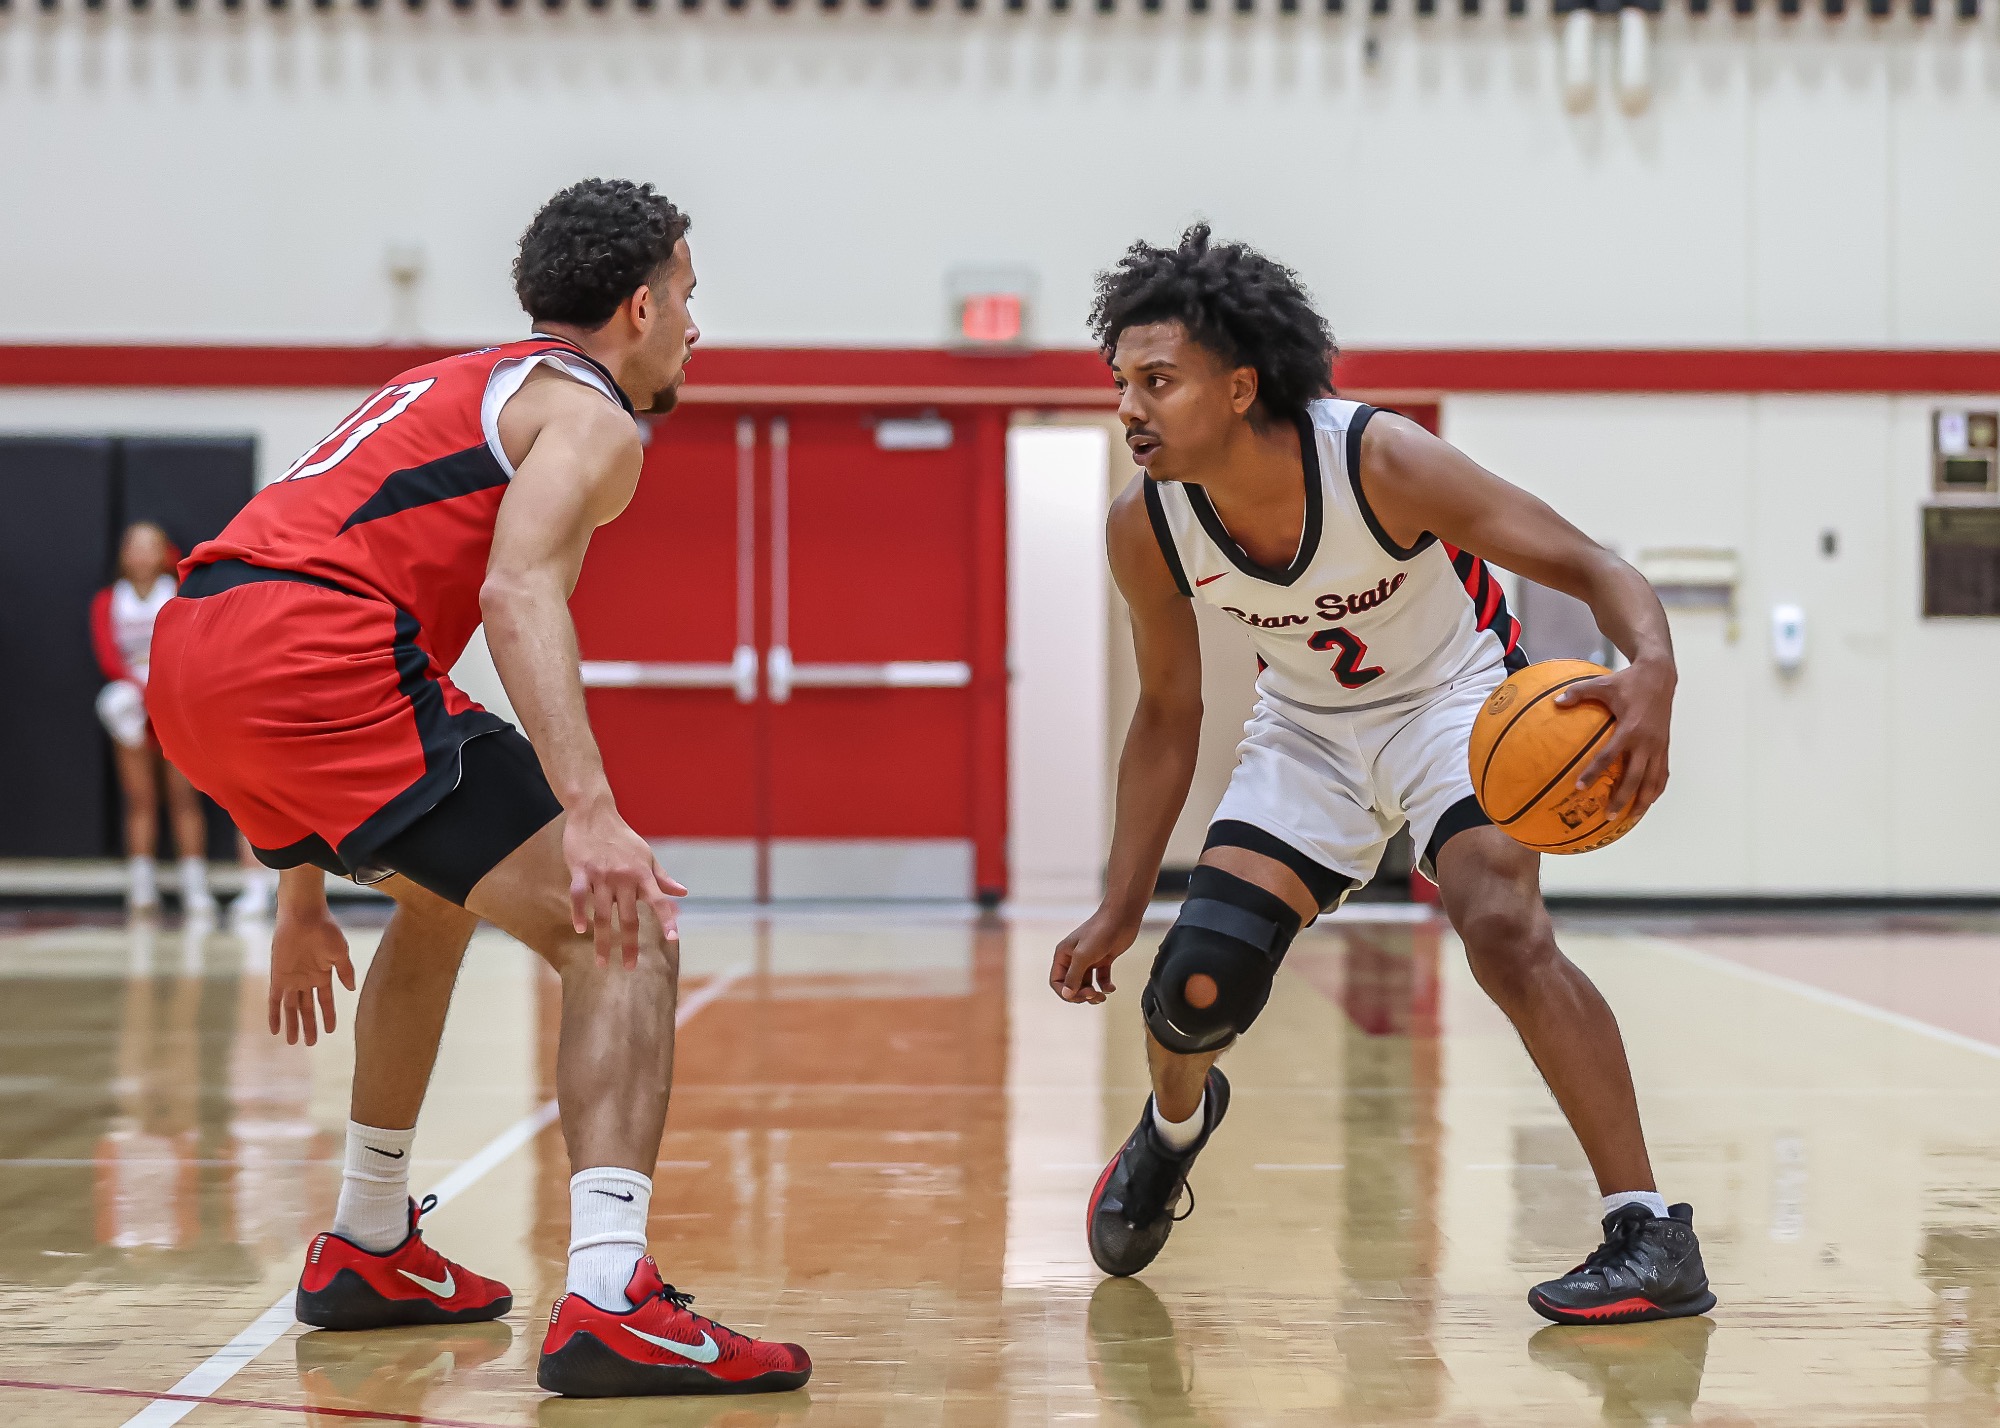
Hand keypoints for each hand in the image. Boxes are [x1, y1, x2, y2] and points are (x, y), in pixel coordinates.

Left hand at [267, 904, 354, 1045]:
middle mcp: (306, 980)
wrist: (303, 917)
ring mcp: (291, 979)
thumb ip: (345, 971)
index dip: (328, 1016)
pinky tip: (275, 1028)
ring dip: (292, 1024)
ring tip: (293, 1042)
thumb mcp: (340, 952)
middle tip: (310, 1043)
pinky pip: (274, 1000)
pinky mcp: (278, 977)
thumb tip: (351, 988)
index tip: (330, 1031)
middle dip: (309, 1025)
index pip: (325, 1001)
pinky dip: (274, 1013)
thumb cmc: (325, 930)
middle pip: (307, 1008)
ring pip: (291, 1008)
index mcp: (323, 975)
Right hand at [564, 795, 688, 968]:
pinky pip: (579, 897)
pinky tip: (581, 930)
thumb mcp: (647, 855)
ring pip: (603, 914)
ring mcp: (602, 875)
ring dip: (602, 941)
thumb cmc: (623, 838)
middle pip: (628, 917)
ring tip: (602, 962)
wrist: (595, 813)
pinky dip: (579, 914)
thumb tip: (683, 893)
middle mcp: (624, 877)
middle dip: (629, 945)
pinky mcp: (580, 871)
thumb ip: (663, 878)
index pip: (659, 900)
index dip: (667, 920)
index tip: (673, 940)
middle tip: (630, 967)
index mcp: (642, 874)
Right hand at [1051, 906, 1142, 1005]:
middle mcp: (1074, 958)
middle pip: (1072, 985)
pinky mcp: (1103, 959)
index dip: (1066, 992)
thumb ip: (1073, 977)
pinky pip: (1101, 979)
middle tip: (1094, 995)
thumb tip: (1067, 995)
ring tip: (1102, 996)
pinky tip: (1111, 988)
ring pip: (1086, 984)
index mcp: (1063, 955)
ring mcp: (1089, 959)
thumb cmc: (1099, 932)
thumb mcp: (1083, 956)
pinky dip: (1105, 986)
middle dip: (1081, 994)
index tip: (1081, 996)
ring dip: (1093, 994)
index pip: (1057, 981)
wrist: (1121, 917)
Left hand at [1555, 657, 1675, 815]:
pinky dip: (1657, 788)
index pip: (1609, 756)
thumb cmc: (1628, 681)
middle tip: (1609, 816)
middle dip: (1622, 798)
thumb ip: (1578, 692)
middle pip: (1635, 777)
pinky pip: (1663, 773)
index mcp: (1629, 728)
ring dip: (1643, 801)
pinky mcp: (1666, 746)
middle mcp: (1646, 741)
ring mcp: (1659, 746)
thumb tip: (1555, 702)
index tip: (1580, 787)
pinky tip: (1649, 800)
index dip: (1594, 773)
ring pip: (1653, 780)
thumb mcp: (1602, 684)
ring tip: (1632, 818)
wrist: (1660, 675)